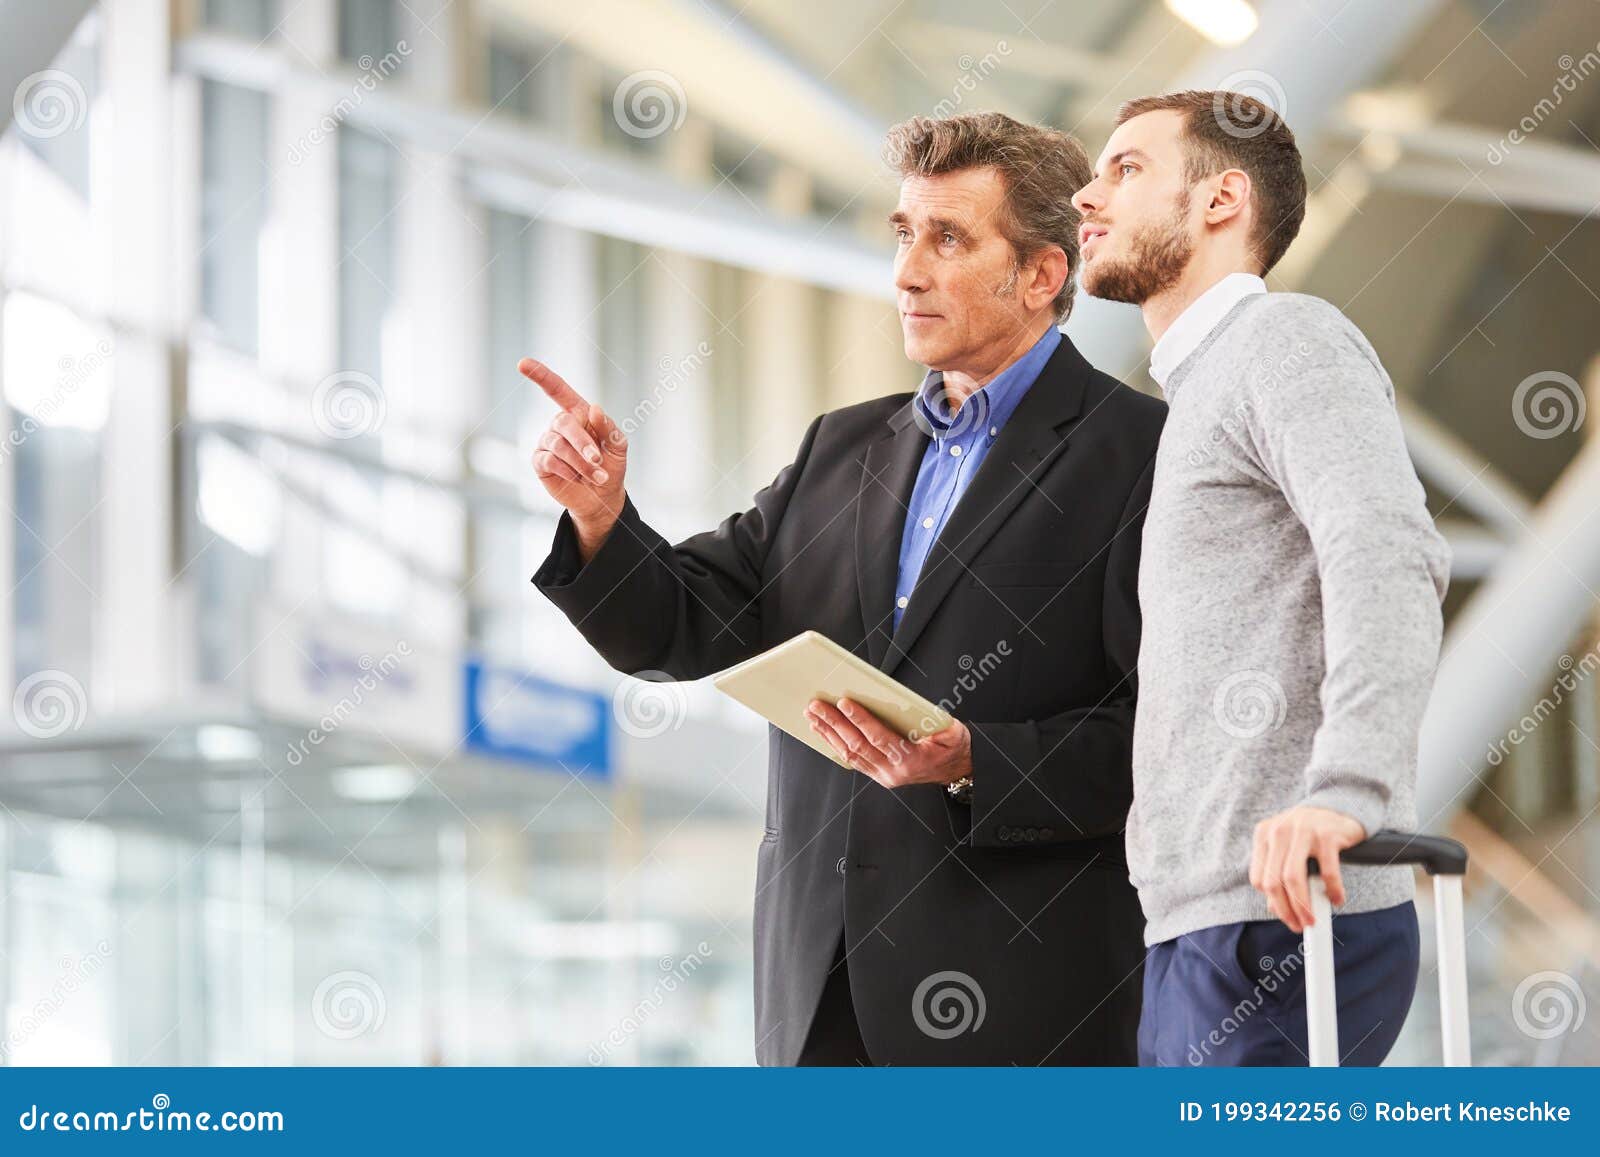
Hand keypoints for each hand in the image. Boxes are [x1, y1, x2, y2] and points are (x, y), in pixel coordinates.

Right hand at [521, 358, 627, 553]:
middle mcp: (560, 426)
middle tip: (598, 459)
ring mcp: (548, 443)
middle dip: (583, 442)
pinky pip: (549, 459)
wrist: (602, 498)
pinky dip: (566, 468)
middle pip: (563, 422)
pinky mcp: (540, 463)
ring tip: (597, 475)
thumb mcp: (618, 447)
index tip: (522, 363)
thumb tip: (594, 408)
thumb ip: (609, 427)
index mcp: (578, 414)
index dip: (540, 375)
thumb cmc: (610, 468)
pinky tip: (575, 477)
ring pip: (558, 444)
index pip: (557, 390)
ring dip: (580, 461)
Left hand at [804, 697, 970, 788]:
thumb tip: (901, 702)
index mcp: (912, 759)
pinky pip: (852, 759)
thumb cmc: (952, 745)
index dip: (861, 720)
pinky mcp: (878, 774)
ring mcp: (884, 776)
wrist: (958, 769)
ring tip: (812, 715)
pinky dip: (834, 743)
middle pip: (857, 745)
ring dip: (828, 733)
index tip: (844, 702)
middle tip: (816, 706)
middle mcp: (894, 771)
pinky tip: (822, 731)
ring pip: (850, 754)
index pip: (879, 738)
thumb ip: (928, 719)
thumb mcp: (949, 729)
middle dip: (834, 724)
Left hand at [1249, 805, 1366, 932]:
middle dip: (1287, 910)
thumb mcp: (1287, 849)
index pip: (1259, 878)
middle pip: (1274, 881)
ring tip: (1313, 919)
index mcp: (1264, 835)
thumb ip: (1279, 875)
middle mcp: (1279, 831)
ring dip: (1304, 906)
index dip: (1273, 903)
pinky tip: (1336, 899)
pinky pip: (1327, 872)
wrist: (1339, 807)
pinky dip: (1332, 891)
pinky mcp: (1326, 835)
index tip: (1287, 917)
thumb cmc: (1310, 834)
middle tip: (1300, 925)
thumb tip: (1277, 909)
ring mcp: (1302, 831)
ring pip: (1294, 879)